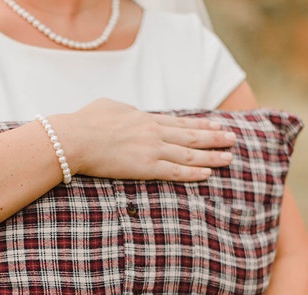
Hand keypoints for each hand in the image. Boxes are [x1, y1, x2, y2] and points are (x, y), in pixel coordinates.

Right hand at [54, 98, 236, 181]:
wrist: (75, 139)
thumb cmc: (85, 122)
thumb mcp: (109, 107)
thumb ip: (125, 112)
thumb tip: (128, 114)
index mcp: (145, 118)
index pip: (179, 122)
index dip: (199, 123)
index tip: (215, 124)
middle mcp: (154, 133)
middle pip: (190, 135)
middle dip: (214, 137)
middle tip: (232, 139)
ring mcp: (151, 150)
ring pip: (188, 153)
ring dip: (211, 156)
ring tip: (228, 158)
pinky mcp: (144, 168)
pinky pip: (174, 171)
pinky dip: (192, 172)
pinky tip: (207, 174)